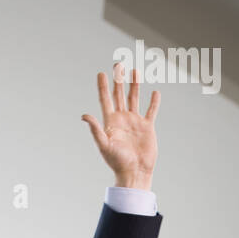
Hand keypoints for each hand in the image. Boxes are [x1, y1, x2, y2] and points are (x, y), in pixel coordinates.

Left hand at [82, 63, 158, 189]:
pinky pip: (151, 111)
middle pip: (119, 95)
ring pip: (134, 99)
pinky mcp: (147, 127)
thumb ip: (95, 129)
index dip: (103, 87)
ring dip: (134, 85)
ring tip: (134, 71)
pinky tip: (154, 92)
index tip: (101, 74)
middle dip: (118, 80)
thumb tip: (84, 116)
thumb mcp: (104, 145)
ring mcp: (135, 122)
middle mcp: (122, 120)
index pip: (105, 100)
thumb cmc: (117, 162)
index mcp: (110, 123)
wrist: (134, 172)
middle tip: (118, 65)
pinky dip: (153, 102)